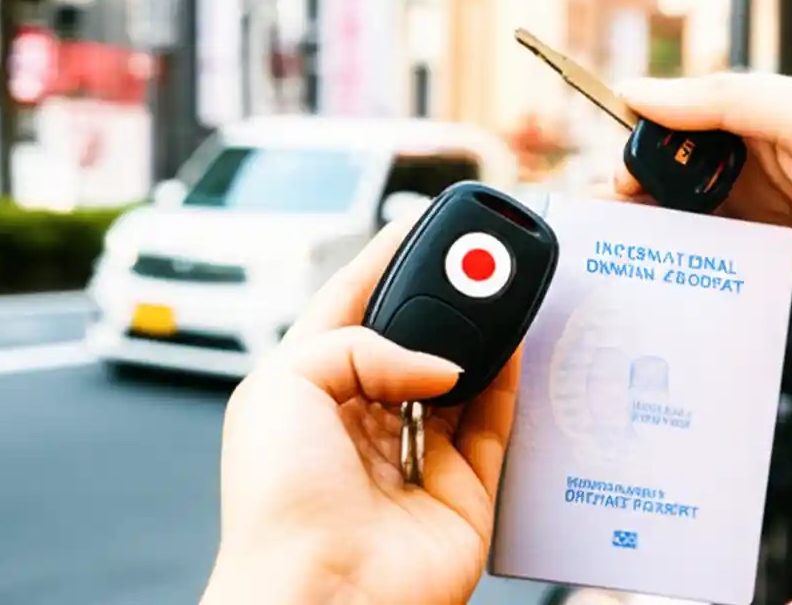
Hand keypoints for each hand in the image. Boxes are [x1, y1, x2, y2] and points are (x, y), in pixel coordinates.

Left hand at [201, 218, 519, 604]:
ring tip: (501, 288)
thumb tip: (439, 364)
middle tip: (475, 256)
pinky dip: (508, 382)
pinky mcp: (462, 492)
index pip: (349, 308)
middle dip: (442, 297)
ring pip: (459, 379)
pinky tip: (514, 340)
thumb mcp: (285, 384)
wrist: (320, 593)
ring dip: (481, 334)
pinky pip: (494, 426)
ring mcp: (413, 456)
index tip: (418, 223)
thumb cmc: (277, 503)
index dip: (383, 263)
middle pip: (412, 340)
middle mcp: (361, 422)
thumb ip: (360, 342)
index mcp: (306, 393)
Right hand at [612, 72, 791, 329]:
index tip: (618, 156)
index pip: (686, 112)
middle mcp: (765, 160)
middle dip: (640, 183)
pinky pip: (718, 258)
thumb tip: (640, 89)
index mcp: (771, 112)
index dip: (644, 131)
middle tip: (619, 206)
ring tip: (624, 240)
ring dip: (654, 224)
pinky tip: (661, 270)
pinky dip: (686, 263)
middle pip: (679, 167)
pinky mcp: (780, 259)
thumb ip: (725, 101)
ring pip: (690, 214)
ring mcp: (772, 212)